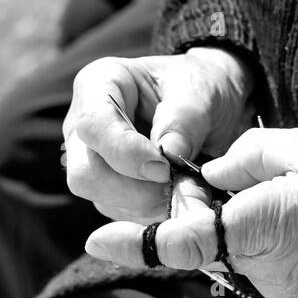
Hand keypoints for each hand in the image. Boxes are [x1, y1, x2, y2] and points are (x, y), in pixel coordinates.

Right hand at [63, 48, 253, 226]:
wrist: (211, 104)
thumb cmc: (198, 87)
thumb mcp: (199, 90)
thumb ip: (184, 119)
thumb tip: (169, 154)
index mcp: (99, 84)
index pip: (94, 125)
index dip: (126, 153)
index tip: (164, 168)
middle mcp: (85, 128)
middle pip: (85, 173)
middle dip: (133, 190)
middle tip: (177, 187)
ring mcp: (92, 161)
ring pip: (102, 200)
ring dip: (148, 205)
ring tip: (188, 191)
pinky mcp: (108, 190)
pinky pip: (121, 213)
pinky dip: (153, 213)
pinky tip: (180, 199)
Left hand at [85, 124, 297, 297]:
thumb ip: (247, 158)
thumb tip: (205, 178)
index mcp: (274, 221)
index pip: (193, 242)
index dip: (140, 242)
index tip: (96, 238)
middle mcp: (277, 267)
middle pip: (215, 242)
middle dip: (215, 213)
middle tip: (256, 180)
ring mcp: (290, 292)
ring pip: (240, 255)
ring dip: (249, 228)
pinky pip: (265, 269)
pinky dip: (271, 245)